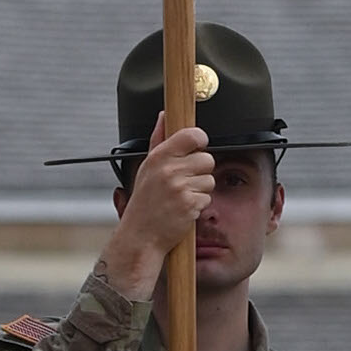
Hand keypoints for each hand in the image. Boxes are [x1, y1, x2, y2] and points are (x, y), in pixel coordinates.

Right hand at [102, 125, 215, 301]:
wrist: (141, 236)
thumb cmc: (144, 202)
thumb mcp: (146, 167)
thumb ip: (158, 139)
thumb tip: (164, 115)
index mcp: (159, 157)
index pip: (192, 135)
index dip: (199, 140)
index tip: (196, 147)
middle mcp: (169, 170)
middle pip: (207, 159)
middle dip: (201, 171)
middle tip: (185, 180)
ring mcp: (180, 188)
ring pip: (210, 180)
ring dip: (200, 189)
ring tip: (182, 196)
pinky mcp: (190, 205)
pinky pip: (207, 198)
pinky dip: (198, 204)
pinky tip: (183, 208)